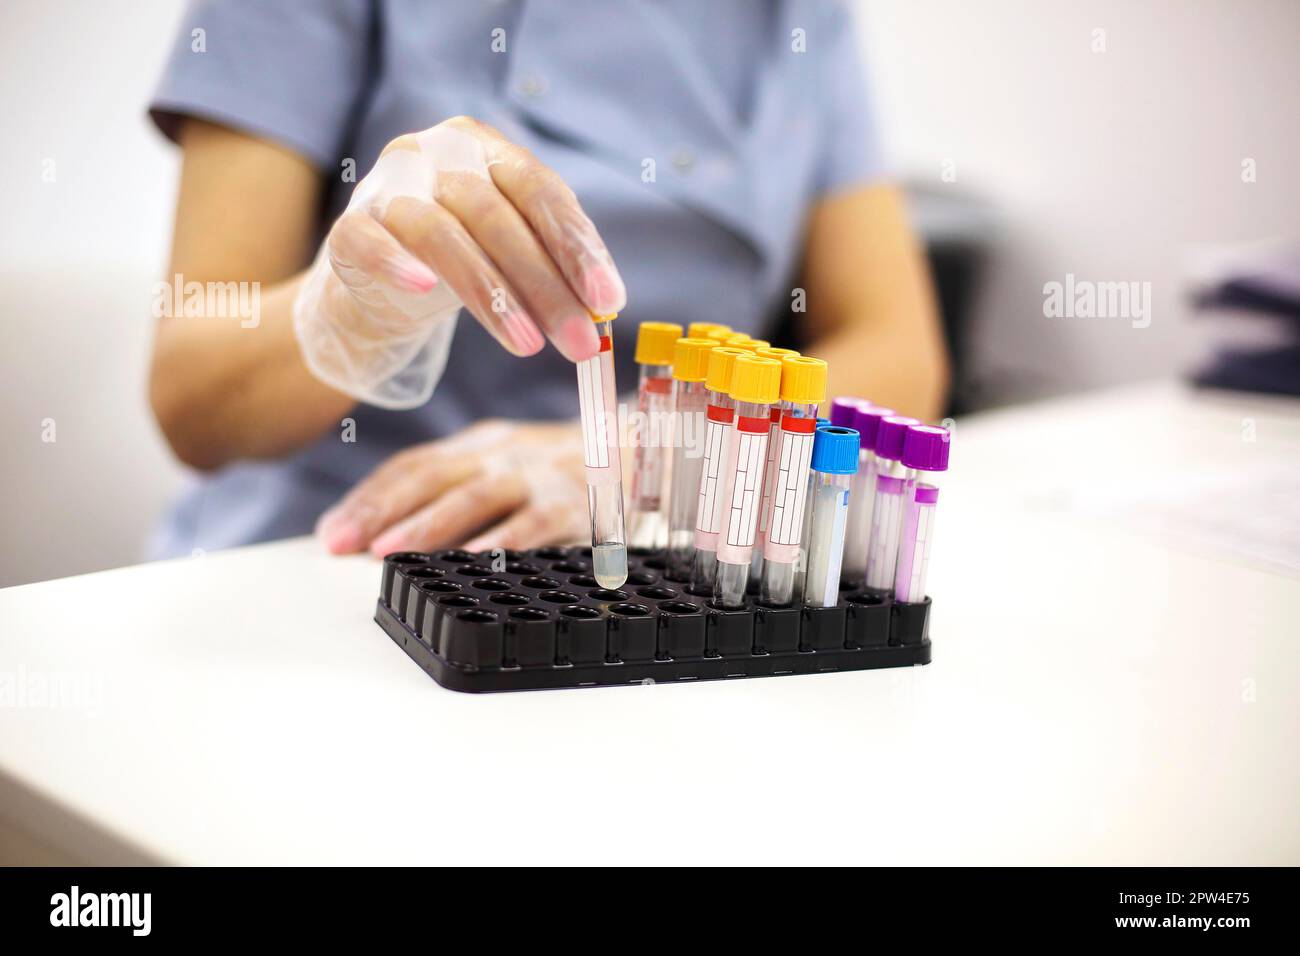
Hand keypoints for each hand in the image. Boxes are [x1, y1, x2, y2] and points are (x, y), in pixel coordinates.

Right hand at [293, 115, 625, 408]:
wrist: (380, 279)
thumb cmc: (464, 258)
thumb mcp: (514, 253)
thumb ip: (554, 268)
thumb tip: (603, 308)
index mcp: (488, 150)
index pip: (540, 190)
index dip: (576, 245)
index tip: (608, 300)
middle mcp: (438, 155)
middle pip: (497, 217)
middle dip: (545, 286)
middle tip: (578, 341)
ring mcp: (388, 186)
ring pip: (441, 233)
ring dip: (491, 294)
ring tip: (528, 345)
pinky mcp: (349, 227)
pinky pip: (369, 241)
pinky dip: (396, 262)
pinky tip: (424, 291)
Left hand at [316, 420, 589, 556]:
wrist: (647, 454)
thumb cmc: (567, 474)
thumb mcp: (511, 470)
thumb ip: (458, 493)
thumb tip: (383, 536)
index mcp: (484, 445)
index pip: (415, 465)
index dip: (370, 497)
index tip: (333, 532)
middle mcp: (506, 453)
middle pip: (434, 475)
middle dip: (383, 509)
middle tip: (344, 542)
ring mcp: (542, 475)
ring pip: (477, 495)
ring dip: (430, 524)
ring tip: (391, 552)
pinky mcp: (577, 503)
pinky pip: (536, 523)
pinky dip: (504, 542)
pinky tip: (473, 561)